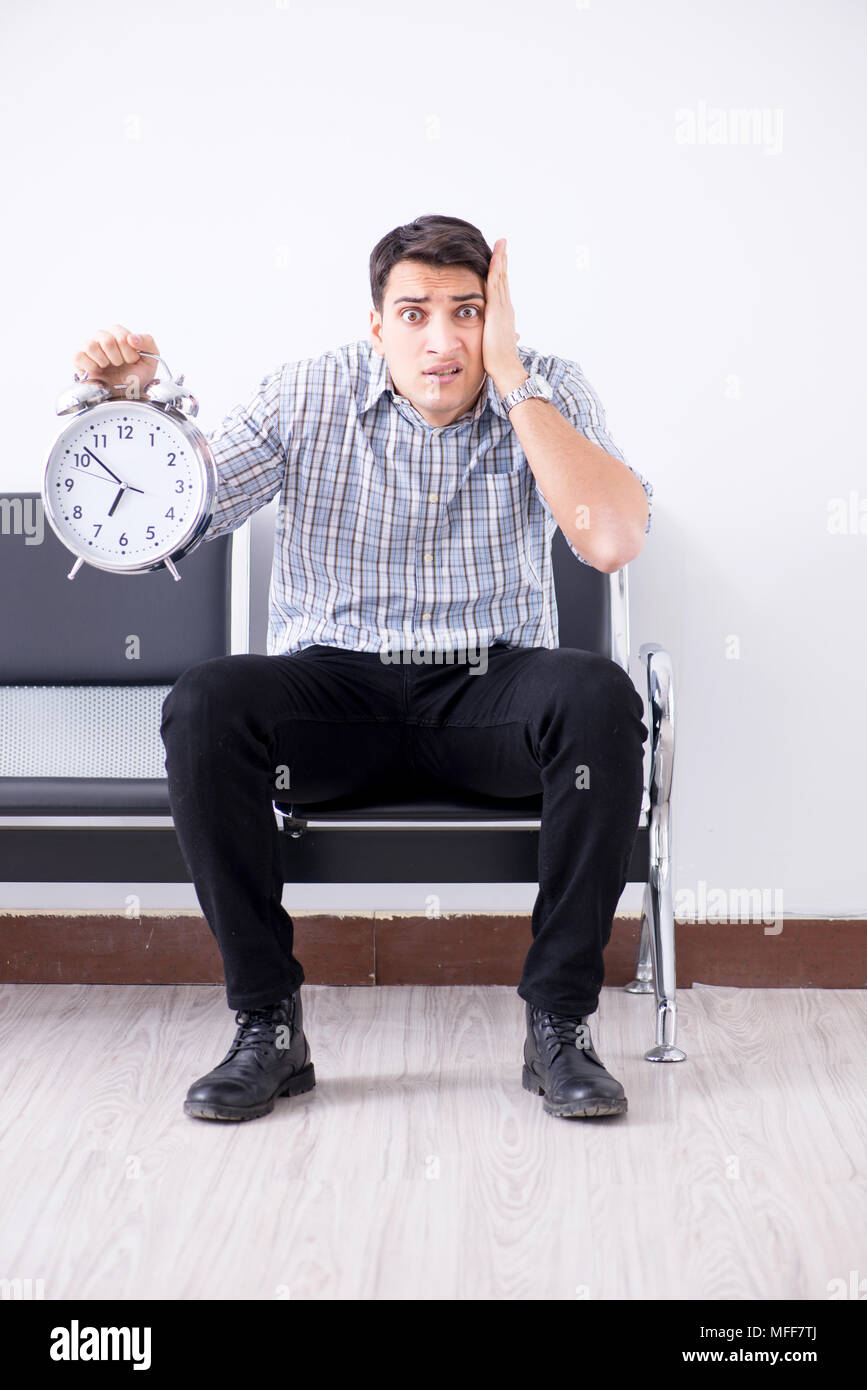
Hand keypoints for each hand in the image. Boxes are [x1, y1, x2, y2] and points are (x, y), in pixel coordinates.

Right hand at [73, 324, 160, 396]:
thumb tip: (132, 337)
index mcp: (118, 336)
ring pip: (90, 345)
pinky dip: (90, 365)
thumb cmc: (137, 378)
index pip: (118, 331)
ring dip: (104, 361)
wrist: (127, 397)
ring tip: (108, 368)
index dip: (127, 348)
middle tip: (120, 366)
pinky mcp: (79, 361)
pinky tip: (98, 371)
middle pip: (105, 338)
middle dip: (117, 357)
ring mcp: (90, 350)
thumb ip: (148, 342)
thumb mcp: (150, 359)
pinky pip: (79, 356)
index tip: (132, 360)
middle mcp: (102, 339)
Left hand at [482, 238, 522, 387]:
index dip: (501, 273)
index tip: (500, 259)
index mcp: (505, 315)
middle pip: (503, 279)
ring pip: (501, 278)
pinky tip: (496, 258)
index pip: (501, 289)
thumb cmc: (499, 361)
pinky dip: (496, 270)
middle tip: (502, 243)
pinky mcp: (497, 310)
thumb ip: (498, 336)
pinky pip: (496, 284)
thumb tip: (508, 337)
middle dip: (503, 260)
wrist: (506, 368)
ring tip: (501, 243)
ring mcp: (503, 308)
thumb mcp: (496, 343)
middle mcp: (506, 308)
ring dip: (501, 259)